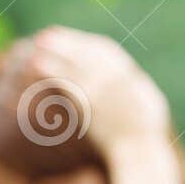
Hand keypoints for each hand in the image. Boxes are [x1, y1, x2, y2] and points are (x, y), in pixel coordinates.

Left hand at [25, 26, 171, 152]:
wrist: (140, 147)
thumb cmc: (147, 127)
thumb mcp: (148, 98)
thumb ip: (133, 83)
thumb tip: (127, 75)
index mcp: (128, 72)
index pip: (103, 49)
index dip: (83, 41)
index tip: (70, 36)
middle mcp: (113, 76)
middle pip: (83, 52)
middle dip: (63, 42)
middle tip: (45, 36)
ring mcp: (99, 88)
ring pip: (71, 63)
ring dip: (53, 52)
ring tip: (36, 47)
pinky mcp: (86, 103)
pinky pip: (65, 81)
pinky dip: (51, 70)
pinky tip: (37, 66)